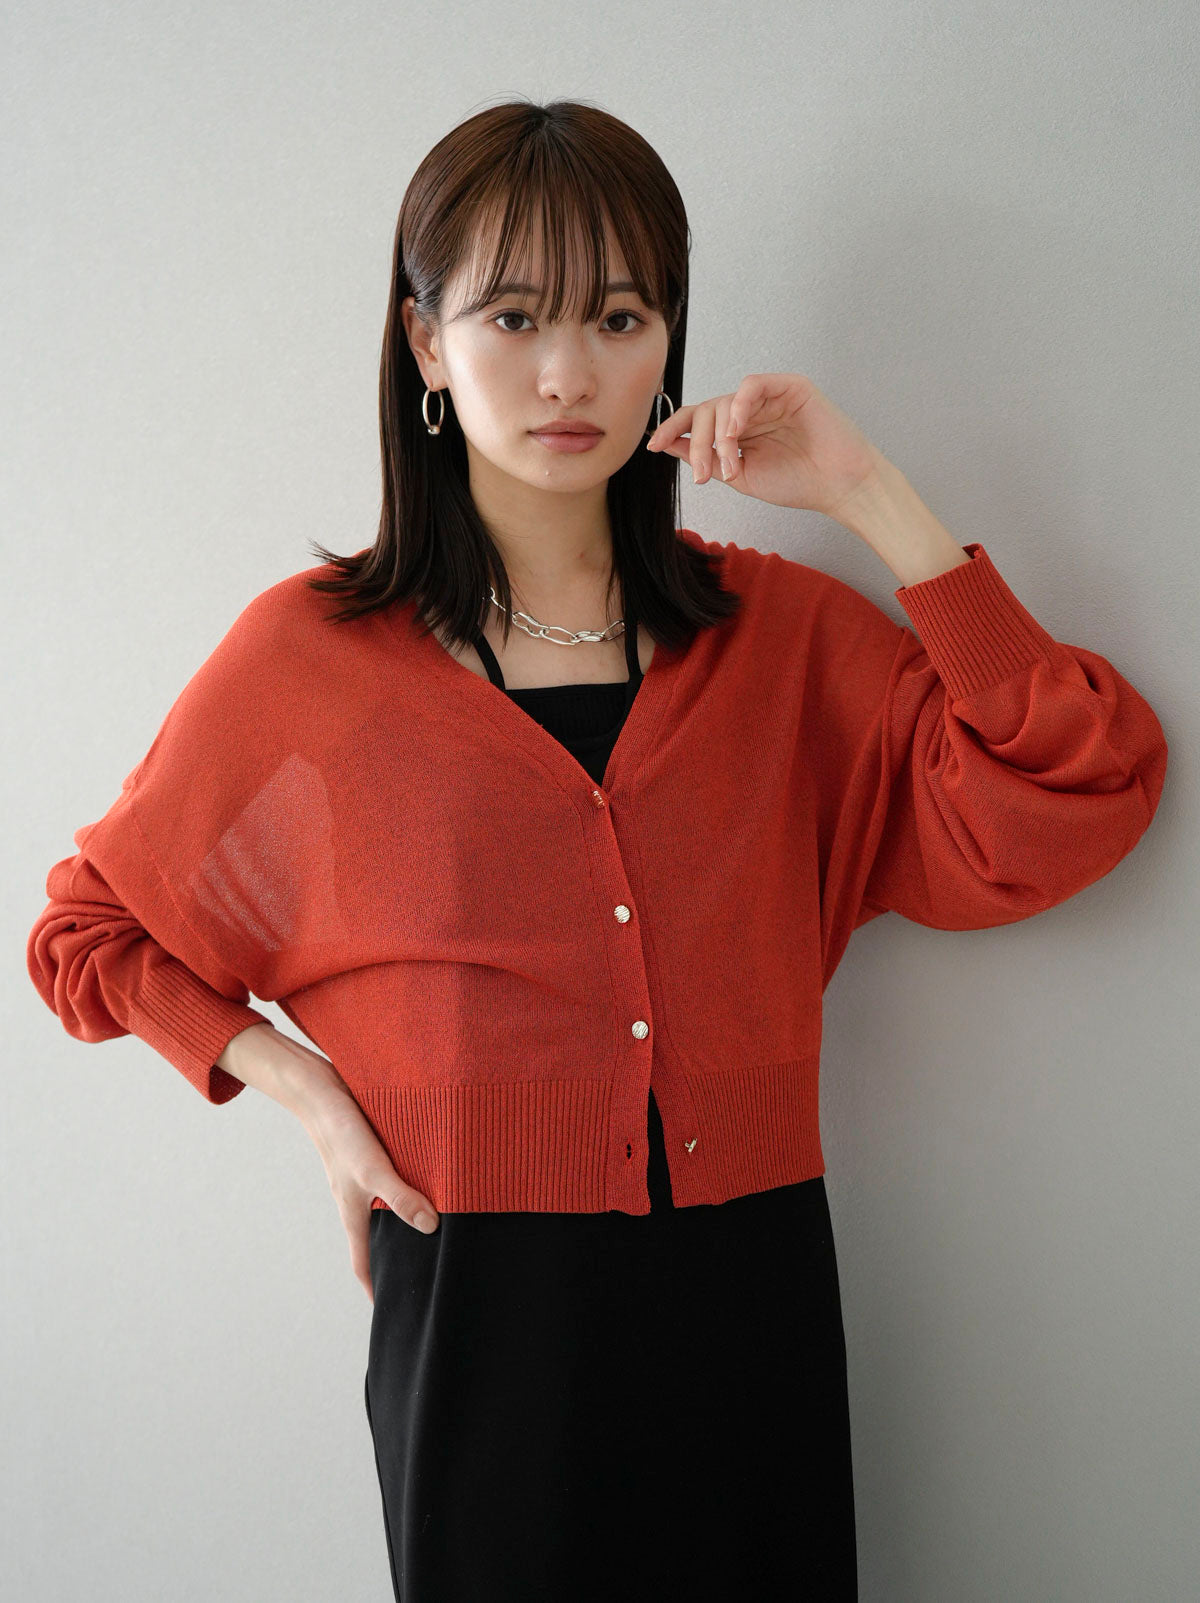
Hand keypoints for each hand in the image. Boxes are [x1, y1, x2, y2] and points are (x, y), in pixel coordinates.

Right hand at [300, 1083, 440, 1306]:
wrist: (321, 1092)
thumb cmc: (341, 1134)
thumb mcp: (373, 1170)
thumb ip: (401, 1198)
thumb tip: (432, 1227)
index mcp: (354, 1214)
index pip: (364, 1264)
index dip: (376, 1288)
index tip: (391, 1311)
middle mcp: (358, 1201)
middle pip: (377, 1241)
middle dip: (394, 1259)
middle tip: (421, 1274)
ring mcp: (362, 1180)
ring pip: (385, 1212)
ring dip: (404, 1223)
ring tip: (433, 1234)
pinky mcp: (370, 1157)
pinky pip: (390, 1184)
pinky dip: (407, 1191)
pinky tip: (429, 1182)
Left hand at [646, 371, 888, 520]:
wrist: (838, 487)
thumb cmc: (797, 483)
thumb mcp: (740, 476)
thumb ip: (705, 458)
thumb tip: (668, 445)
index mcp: (739, 429)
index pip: (697, 420)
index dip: (673, 430)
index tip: (653, 446)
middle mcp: (751, 410)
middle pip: (706, 411)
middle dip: (700, 445)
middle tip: (706, 476)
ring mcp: (770, 397)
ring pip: (725, 402)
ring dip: (720, 436)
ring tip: (731, 464)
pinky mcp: (790, 386)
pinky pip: (752, 385)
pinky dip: (739, 405)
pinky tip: (737, 430)